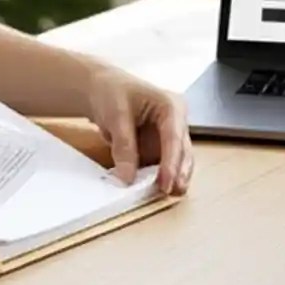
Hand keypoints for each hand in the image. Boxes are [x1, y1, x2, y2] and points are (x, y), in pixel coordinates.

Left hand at [85, 66, 193, 195]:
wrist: (101, 89)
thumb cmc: (112, 92)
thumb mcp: (116, 115)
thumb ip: (124, 146)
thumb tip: (127, 177)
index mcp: (171, 106)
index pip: (174, 137)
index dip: (171, 162)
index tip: (166, 182)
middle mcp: (176, 122)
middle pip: (183, 151)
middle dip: (179, 173)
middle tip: (170, 192)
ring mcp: (170, 137)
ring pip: (178, 161)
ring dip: (173, 178)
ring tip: (165, 195)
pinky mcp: (160, 149)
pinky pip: (163, 166)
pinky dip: (159, 178)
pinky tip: (154, 190)